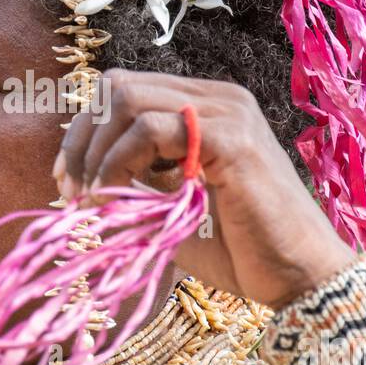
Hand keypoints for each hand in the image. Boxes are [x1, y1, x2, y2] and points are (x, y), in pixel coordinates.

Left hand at [52, 68, 354, 309]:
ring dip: (96, 152)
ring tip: (91, 200)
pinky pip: (149, 129)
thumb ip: (134, 186)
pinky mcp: (230, 137)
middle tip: (71, 192)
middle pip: (118, 86)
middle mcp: (218, 98)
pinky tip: (112, 199)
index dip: (85, 133)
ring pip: (127, 99)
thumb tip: (79, 180)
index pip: (124, 91)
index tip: (66, 182)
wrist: (298, 278)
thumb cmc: (240, 251)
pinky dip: (117, 164)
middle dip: (81, 139)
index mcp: (205, 109)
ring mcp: (227, 112)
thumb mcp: (170, 211)